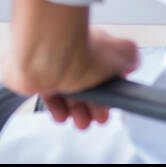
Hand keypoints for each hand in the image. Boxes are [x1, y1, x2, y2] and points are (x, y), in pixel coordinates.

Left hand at [2, 27, 139, 129]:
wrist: (44, 54)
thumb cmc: (79, 49)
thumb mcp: (122, 53)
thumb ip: (130, 57)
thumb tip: (130, 63)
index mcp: (94, 44)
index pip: (105, 71)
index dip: (111, 91)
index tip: (112, 105)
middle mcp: (73, 53)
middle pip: (87, 85)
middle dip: (95, 106)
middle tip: (98, 118)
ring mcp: (53, 64)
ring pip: (68, 92)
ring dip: (77, 111)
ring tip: (81, 122)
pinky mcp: (35, 75)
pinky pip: (48, 95)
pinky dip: (56, 108)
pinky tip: (61, 115)